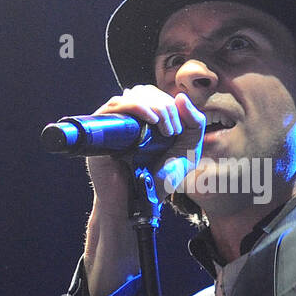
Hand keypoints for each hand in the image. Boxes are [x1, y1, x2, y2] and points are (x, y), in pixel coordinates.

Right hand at [85, 87, 205, 216]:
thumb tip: (181, 96)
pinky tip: (150, 120)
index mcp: (145, 120)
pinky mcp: (100, 132)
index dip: (169, 104)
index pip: (154, 94)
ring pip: (130, 95)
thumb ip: (194, 124)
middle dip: (165, 106)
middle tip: (172, 131)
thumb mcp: (187, 151)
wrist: (137, 204)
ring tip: (165, 129)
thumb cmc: (159, 180)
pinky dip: (135, 107)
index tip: (178, 129)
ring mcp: (113, 124)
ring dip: (154, 106)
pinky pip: (114, 106)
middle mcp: (127, 119)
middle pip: (143, 91)